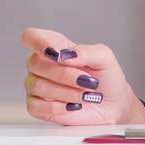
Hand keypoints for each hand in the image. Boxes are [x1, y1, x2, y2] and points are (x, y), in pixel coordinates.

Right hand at [20, 27, 144, 125]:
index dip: (38, 42)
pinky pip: (35, 106)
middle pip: (36, 63)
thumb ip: (85, 51)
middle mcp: (42, 64)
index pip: (31, 36)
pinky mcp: (37, 107)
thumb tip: (65, 55)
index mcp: (54, 46)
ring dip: (66, 92)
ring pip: (37, 86)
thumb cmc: (106, 78)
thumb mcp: (104, 57)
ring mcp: (37, 86)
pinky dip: (56, 107)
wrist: (113, 105)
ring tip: (85, 95)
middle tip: (86, 81)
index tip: (57, 54)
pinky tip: (72, 106)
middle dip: (65, 74)